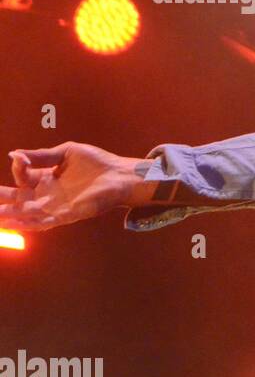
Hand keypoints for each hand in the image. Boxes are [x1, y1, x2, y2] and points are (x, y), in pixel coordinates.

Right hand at [0, 142, 139, 231]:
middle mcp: (48, 195)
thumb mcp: (65, 153)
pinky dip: (29, 223)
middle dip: (2, 202)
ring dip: (10, 216)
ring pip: (27, 214)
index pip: (22, 178)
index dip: (18, 169)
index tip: (20, 160)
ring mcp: (57, 206)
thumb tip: (14, 154)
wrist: (121, 174)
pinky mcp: (69, 214)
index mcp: (46, 179)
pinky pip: (45, 222)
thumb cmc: (97, 162)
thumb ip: (41, 156)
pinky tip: (15, 223)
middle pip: (18, 200)